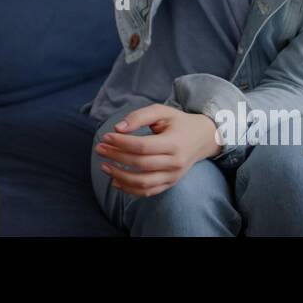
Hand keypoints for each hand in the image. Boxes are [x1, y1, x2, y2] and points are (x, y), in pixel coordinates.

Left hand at [94, 103, 222, 197]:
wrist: (202, 138)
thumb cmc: (178, 122)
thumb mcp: (162, 111)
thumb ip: (139, 116)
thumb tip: (118, 128)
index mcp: (174, 143)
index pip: (143, 146)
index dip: (122, 143)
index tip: (105, 137)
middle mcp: (175, 162)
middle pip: (140, 164)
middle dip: (116, 157)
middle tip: (99, 148)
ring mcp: (173, 176)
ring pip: (143, 183)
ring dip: (120, 176)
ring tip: (103, 166)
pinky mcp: (170, 184)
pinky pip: (148, 192)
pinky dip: (129, 190)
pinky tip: (115, 181)